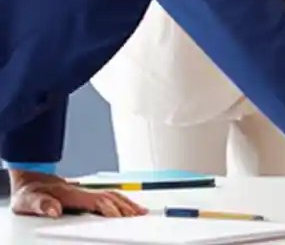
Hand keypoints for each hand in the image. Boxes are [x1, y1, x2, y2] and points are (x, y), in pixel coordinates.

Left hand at [9, 171, 146, 217]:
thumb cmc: (29, 193)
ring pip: (112, 195)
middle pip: (110, 197)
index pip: (96, 201)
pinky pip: (109, 196)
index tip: (119, 219)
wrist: (29, 181)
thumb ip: (41, 205)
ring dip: (128, 203)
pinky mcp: (86, 196)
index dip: (109, 209)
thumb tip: (54, 210)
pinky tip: (129, 206)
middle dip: (125, 207)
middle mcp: (81, 191)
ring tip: (141, 212)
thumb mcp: (28, 201)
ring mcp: (85, 192)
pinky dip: (123, 201)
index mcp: (70, 194)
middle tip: (138, 218)